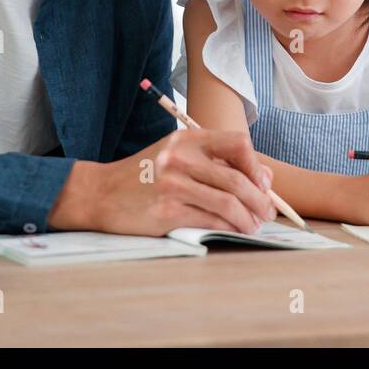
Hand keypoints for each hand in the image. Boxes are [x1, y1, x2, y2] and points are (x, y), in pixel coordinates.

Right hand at [50, 127, 275, 235]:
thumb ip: (213, 161)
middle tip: (268, 212)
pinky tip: (234, 230)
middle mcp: (181, 158)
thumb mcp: (175, 155)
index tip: (262, 183)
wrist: (100, 193)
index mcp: (186, 138)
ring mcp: (173, 184)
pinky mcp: (167, 211)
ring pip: (228, 202)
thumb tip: (262, 176)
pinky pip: (210, 220)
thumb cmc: (143, 174)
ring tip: (254, 225)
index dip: (256, 165)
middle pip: (237, 178)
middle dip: (260, 199)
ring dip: (248, 218)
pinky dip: (229, 227)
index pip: (237, 143)